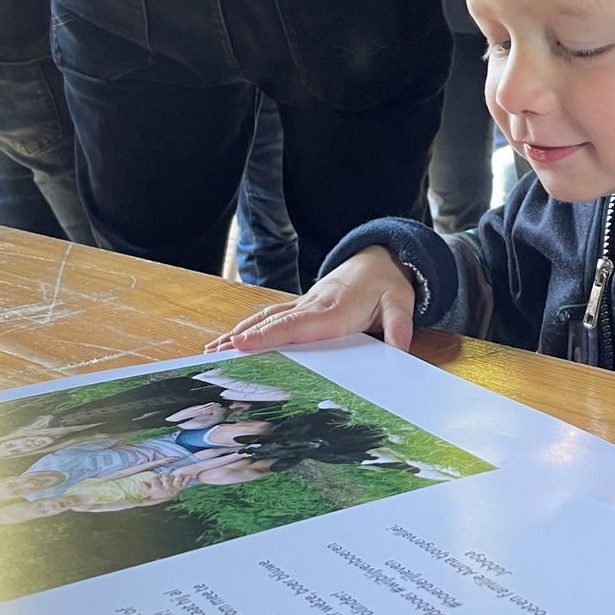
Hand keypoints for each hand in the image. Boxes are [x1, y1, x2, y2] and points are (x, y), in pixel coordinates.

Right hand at [205, 246, 416, 352]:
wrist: (378, 260)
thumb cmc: (388, 285)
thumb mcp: (401, 303)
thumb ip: (399, 326)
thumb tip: (398, 349)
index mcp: (334, 309)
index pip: (297, 324)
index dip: (269, 334)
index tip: (242, 343)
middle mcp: (313, 305)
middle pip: (273, 322)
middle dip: (244, 337)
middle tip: (215, 354)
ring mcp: (304, 304)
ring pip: (267, 318)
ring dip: (240, 332)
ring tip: (213, 350)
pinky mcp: (301, 306)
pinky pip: (272, 317)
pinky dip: (249, 328)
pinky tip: (231, 340)